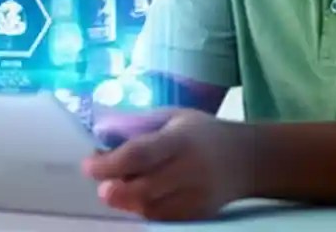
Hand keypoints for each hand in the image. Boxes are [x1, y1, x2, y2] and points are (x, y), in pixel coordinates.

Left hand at [82, 108, 255, 220]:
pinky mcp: (199, 214)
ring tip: (118, 187)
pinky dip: (144, 210)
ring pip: (151, 209)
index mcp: (181, 139)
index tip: (89, 164)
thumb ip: (139, 124)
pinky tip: (139, 197)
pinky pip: (163, 218)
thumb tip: (100, 134)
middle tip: (101, 185)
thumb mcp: (174, 116)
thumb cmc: (202, 133)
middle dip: (115, 189)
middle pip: (144, 189)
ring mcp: (196, 197)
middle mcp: (190, 170)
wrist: (247, 159)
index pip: (140, 154)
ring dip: (127, 201)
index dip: (110, 163)